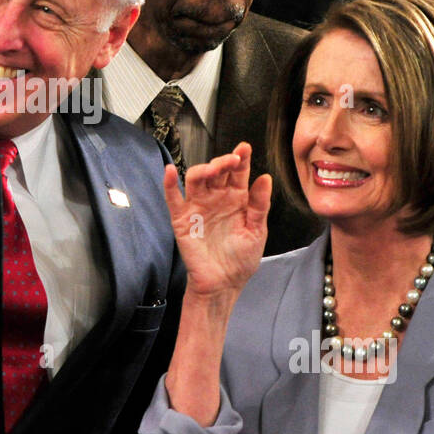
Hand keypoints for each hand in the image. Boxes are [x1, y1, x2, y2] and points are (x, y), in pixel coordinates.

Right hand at [163, 142, 270, 299]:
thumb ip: (260, 205)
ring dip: (204, 169)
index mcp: (236, 199)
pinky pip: (173, 198)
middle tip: (233, 161)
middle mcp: (216, 199)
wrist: (224, 284)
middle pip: (216, 172)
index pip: (237, 173)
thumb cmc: (241, 260)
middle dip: (223, 162)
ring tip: (214, 169)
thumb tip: (264, 178)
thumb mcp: (257, 231)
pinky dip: (169, 184)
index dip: (240, 159)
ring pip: (196, 179)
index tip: (245, 148)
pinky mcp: (182, 219)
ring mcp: (198, 207)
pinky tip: (171, 171)